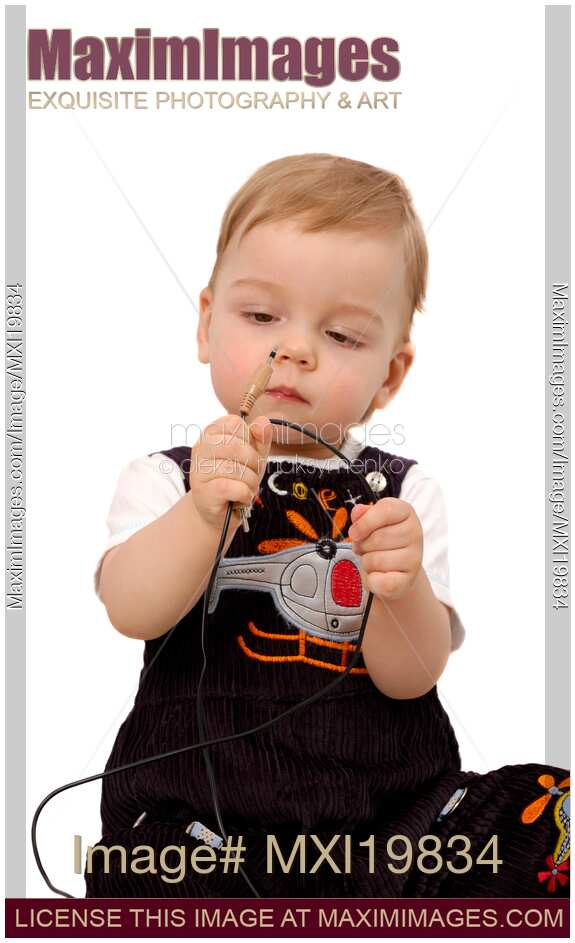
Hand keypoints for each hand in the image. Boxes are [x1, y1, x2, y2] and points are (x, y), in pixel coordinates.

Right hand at [189, 413, 272, 529]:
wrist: (217, 511)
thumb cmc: (234, 479)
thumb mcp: (252, 456)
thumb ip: (260, 438)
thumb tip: (263, 421)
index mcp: (210, 434)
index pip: (236, 424)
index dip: (250, 440)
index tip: (247, 455)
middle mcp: (201, 449)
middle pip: (238, 447)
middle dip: (254, 464)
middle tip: (250, 475)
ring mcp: (200, 470)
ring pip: (239, 470)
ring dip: (251, 483)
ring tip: (245, 488)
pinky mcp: (205, 491)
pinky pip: (236, 488)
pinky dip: (246, 495)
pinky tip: (241, 498)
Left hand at [347, 498, 422, 600]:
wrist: (398, 570)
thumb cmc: (382, 542)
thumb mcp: (371, 523)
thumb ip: (362, 515)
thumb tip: (358, 511)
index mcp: (406, 512)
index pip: (386, 510)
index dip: (364, 522)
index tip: (354, 533)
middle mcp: (415, 533)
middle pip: (376, 538)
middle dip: (362, 545)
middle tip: (365, 548)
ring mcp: (414, 558)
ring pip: (375, 560)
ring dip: (366, 563)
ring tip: (373, 561)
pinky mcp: (408, 580)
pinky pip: (379, 581)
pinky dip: (370, 581)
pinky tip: (377, 576)